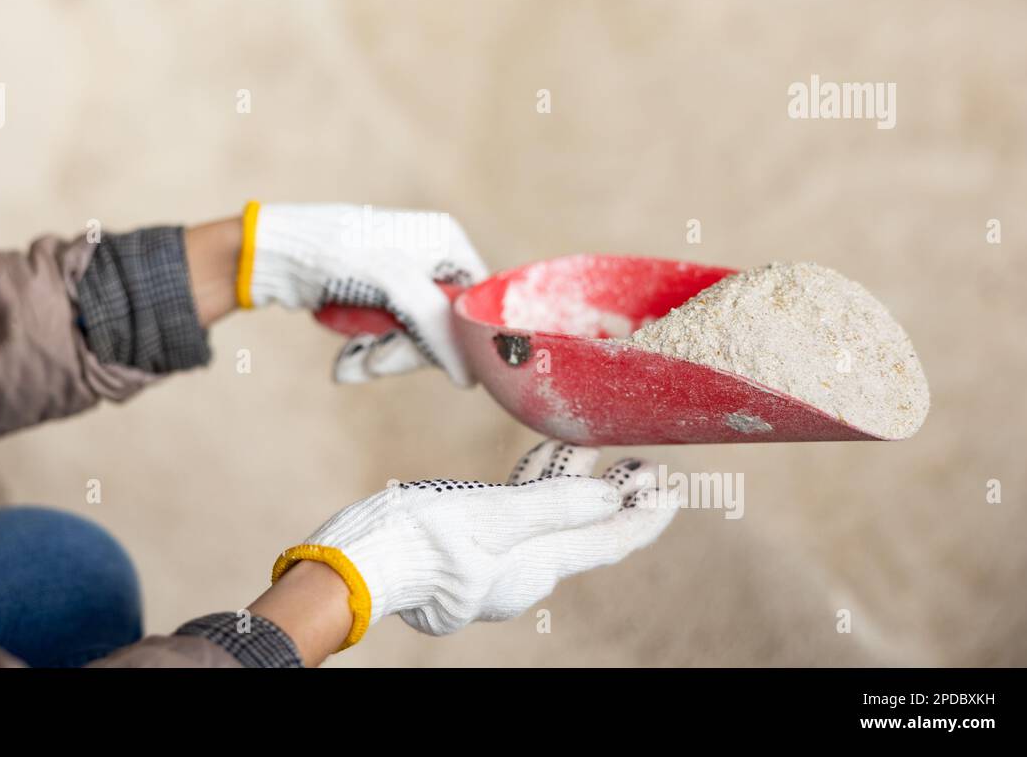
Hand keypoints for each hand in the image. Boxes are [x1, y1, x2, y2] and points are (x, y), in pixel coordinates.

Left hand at [237, 202, 487, 385]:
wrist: (276, 255)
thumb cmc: (339, 254)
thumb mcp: (396, 283)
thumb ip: (436, 325)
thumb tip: (469, 378)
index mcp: (447, 242)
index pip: (477, 303)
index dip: (458, 338)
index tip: (429, 358)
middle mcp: (431, 259)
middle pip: (444, 327)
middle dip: (407, 351)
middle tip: (376, 360)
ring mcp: (403, 281)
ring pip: (413, 339)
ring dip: (381, 356)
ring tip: (353, 361)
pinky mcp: (376, 299)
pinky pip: (386, 338)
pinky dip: (367, 351)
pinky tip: (346, 358)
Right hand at [271, 439, 679, 646]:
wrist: (352, 567)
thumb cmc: (415, 539)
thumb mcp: (488, 513)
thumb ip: (553, 506)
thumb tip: (614, 499)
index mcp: (534, 567)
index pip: (608, 540)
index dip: (646, 514)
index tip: (674, 486)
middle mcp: (522, 574)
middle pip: (585, 531)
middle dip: (618, 498)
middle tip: (645, 464)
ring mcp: (495, 566)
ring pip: (552, 522)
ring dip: (578, 490)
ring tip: (601, 453)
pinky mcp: (470, 554)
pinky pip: (519, 519)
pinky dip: (538, 492)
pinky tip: (540, 465)